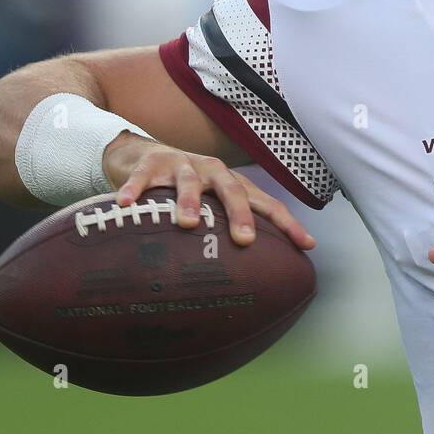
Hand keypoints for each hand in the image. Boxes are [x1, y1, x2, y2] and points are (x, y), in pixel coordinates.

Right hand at [102, 131, 314, 250]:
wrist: (143, 154)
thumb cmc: (185, 189)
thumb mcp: (210, 205)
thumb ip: (225, 232)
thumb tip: (249, 278)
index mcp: (232, 184)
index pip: (267, 204)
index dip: (287, 224)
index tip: (307, 245)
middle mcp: (212, 171)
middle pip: (232, 189)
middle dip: (240, 213)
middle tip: (244, 239)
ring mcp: (181, 165)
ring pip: (189, 181)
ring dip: (189, 201)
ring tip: (186, 223)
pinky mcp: (149, 164)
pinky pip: (141, 178)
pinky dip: (134, 190)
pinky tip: (126, 205)